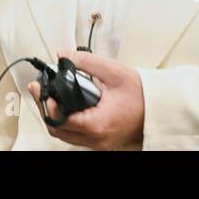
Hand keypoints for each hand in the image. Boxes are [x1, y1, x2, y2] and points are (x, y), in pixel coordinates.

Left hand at [28, 50, 144, 150]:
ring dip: (54, 117)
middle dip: (45, 109)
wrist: (160, 109)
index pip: (60, 119)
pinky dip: (66, 123)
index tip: (40, 87)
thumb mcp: (113, 72)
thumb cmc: (142, 94)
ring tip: (48, 96)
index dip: (46, 103)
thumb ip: (85, 62)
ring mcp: (99, 143)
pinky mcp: (101, 141)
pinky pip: (76, 136)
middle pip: (58, 130)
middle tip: (38, 89)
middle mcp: (97, 139)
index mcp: (98, 124)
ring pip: (65, 136)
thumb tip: (63, 56)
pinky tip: (64, 106)